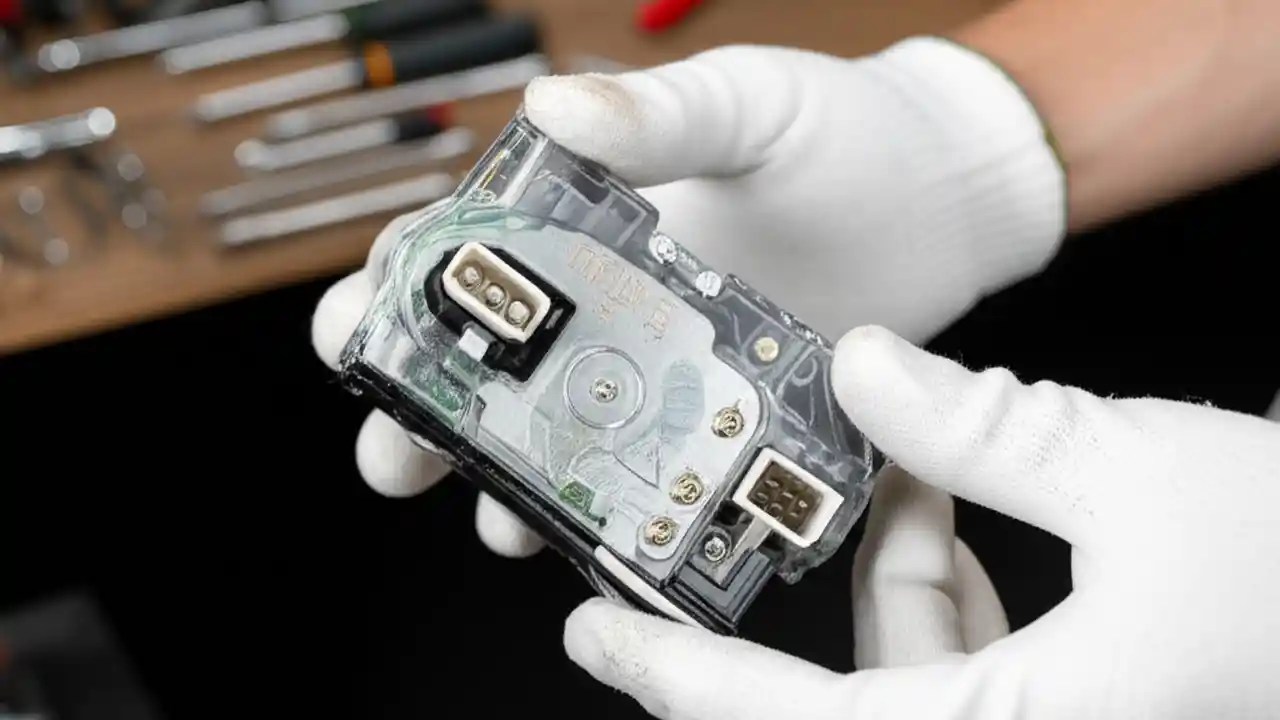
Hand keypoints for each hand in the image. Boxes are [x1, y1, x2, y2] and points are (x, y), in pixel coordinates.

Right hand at [311, 36, 1067, 555]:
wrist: (947, 201)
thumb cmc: (845, 133)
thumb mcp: (746, 107)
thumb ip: (660, 116)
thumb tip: (554, 109)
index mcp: (585, 213)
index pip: (462, 254)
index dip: (399, 292)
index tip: (365, 329)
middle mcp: (607, 300)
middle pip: (482, 363)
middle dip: (421, 412)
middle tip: (398, 453)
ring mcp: (658, 368)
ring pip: (550, 436)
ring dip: (506, 481)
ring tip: (498, 513)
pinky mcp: (716, 420)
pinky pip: (644, 475)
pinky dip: (609, 509)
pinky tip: (596, 530)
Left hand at [561, 324, 1279, 718]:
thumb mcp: (1138, 474)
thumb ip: (981, 427)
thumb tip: (865, 369)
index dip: (679, 677)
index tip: (598, 635)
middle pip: (844, 695)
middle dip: (802, 596)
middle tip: (748, 516)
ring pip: (916, 672)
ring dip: (899, 567)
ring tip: (913, 467)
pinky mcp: (1086, 707)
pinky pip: (976, 669)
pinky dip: (959, 586)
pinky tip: (969, 502)